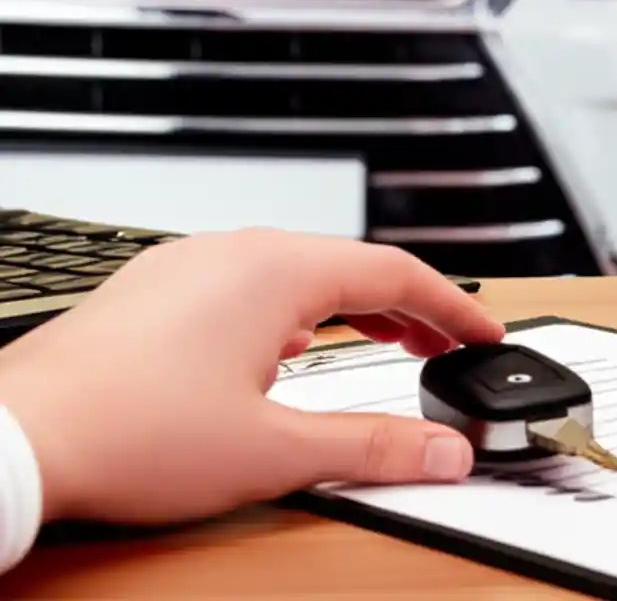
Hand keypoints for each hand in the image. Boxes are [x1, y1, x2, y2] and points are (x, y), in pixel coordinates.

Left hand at [0, 229, 505, 525]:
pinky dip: (301, 310)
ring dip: (356, 308)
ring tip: (388, 342)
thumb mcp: (275, 450)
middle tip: (447, 344)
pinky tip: (296, 345)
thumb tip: (441, 451)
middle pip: (352, 266)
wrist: (15, 438)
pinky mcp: (160, 289)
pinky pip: (255, 282)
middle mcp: (235, 251)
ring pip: (302, 271)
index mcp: (277, 271)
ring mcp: (192, 265)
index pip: (397, 275)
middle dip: (410, 308)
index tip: (484, 333)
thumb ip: (374, 446)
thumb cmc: (126, 431)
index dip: (454, 307)